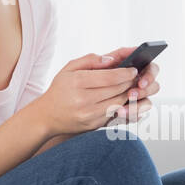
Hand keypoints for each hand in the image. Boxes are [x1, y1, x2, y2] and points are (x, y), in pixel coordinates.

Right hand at [34, 49, 152, 135]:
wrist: (47, 116)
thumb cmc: (60, 89)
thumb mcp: (69, 68)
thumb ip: (90, 60)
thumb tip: (111, 58)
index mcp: (77, 82)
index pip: (110, 77)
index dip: (125, 72)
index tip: (133, 69)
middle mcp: (83, 100)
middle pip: (117, 90)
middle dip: (130, 82)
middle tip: (137, 77)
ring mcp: (89, 115)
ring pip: (119, 102)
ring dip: (129, 94)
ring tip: (132, 87)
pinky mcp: (94, 125)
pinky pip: (115, 114)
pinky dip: (123, 105)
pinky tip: (125, 99)